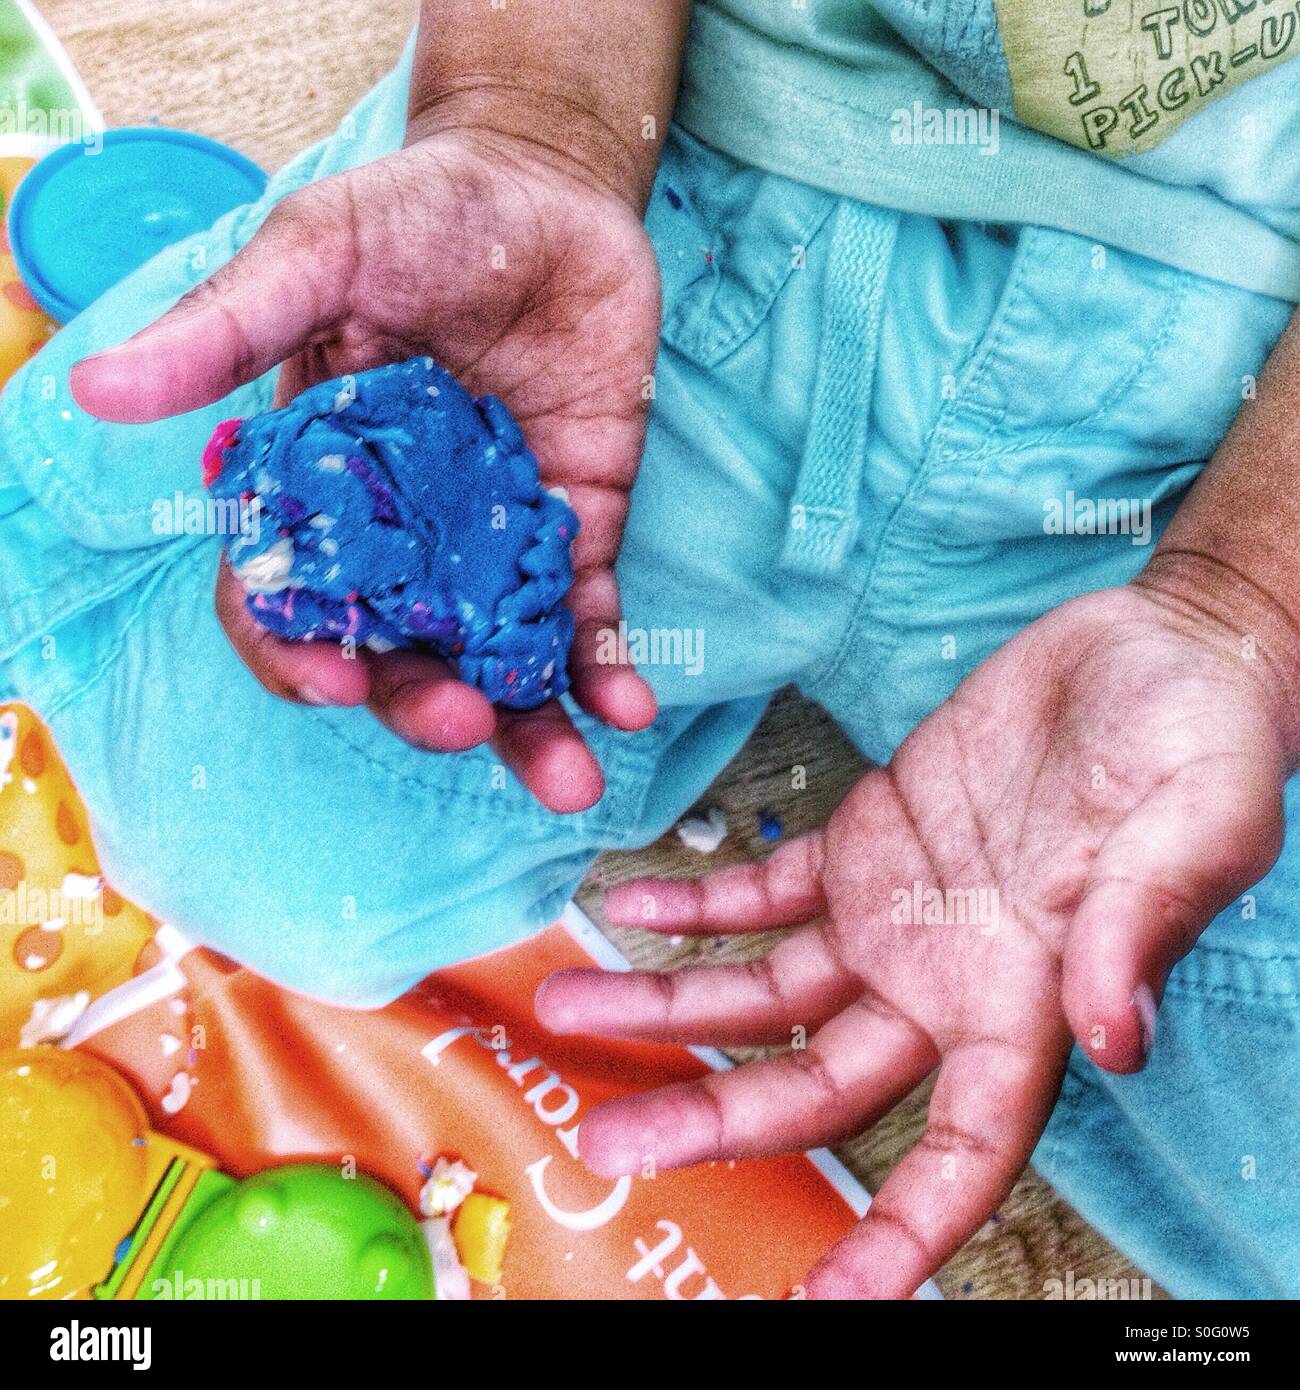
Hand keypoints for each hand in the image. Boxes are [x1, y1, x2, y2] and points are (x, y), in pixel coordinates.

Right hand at [69, 122, 660, 812]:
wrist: (549, 190)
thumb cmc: (421, 213)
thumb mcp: (318, 255)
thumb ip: (227, 327)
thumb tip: (95, 386)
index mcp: (319, 493)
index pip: (289, 599)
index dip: (300, 653)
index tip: (336, 681)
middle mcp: (402, 540)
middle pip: (401, 652)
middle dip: (428, 703)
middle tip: (465, 724)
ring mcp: (492, 545)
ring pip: (497, 659)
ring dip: (530, 727)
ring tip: (571, 781)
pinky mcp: (577, 530)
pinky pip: (585, 615)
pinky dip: (603, 664)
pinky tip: (627, 706)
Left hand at [537, 570, 1294, 1295]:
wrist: (1155, 651)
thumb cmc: (1200, 740)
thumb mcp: (1193, 827)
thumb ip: (1136, 930)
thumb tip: (1111, 1040)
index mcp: (1027, 1002)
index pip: (961, 1153)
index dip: (900, 1234)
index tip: (825, 1300)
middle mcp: (945, 980)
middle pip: (813, 1085)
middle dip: (710, 1120)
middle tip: (609, 1141)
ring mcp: (893, 914)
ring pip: (762, 992)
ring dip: (665, 1002)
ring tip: (566, 1000)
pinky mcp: (866, 840)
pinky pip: (764, 889)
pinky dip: (697, 901)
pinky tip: (631, 906)